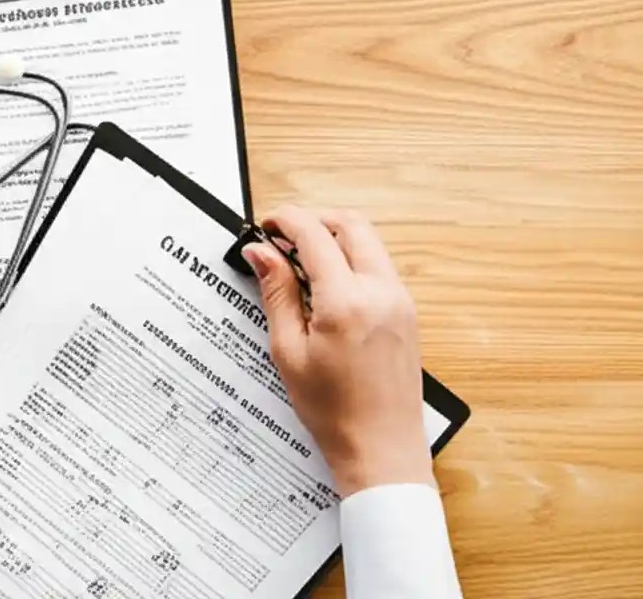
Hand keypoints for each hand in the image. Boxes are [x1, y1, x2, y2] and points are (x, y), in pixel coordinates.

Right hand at [241, 207, 431, 496]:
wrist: (381, 448)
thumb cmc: (334, 411)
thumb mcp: (289, 350)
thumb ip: (277, 293)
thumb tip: (261, 253)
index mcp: (347, 302)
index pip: (314, 235)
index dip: (285, 221)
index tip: (265, 226)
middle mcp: (381, 293)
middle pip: (350, 224)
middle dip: (314, 219)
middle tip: (282, 234)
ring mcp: (400, 301)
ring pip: (368, 242)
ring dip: (334, 238)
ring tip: (300, 261)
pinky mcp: (408, 312)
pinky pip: (379, 266)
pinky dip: (352, 260)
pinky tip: (326, 284)